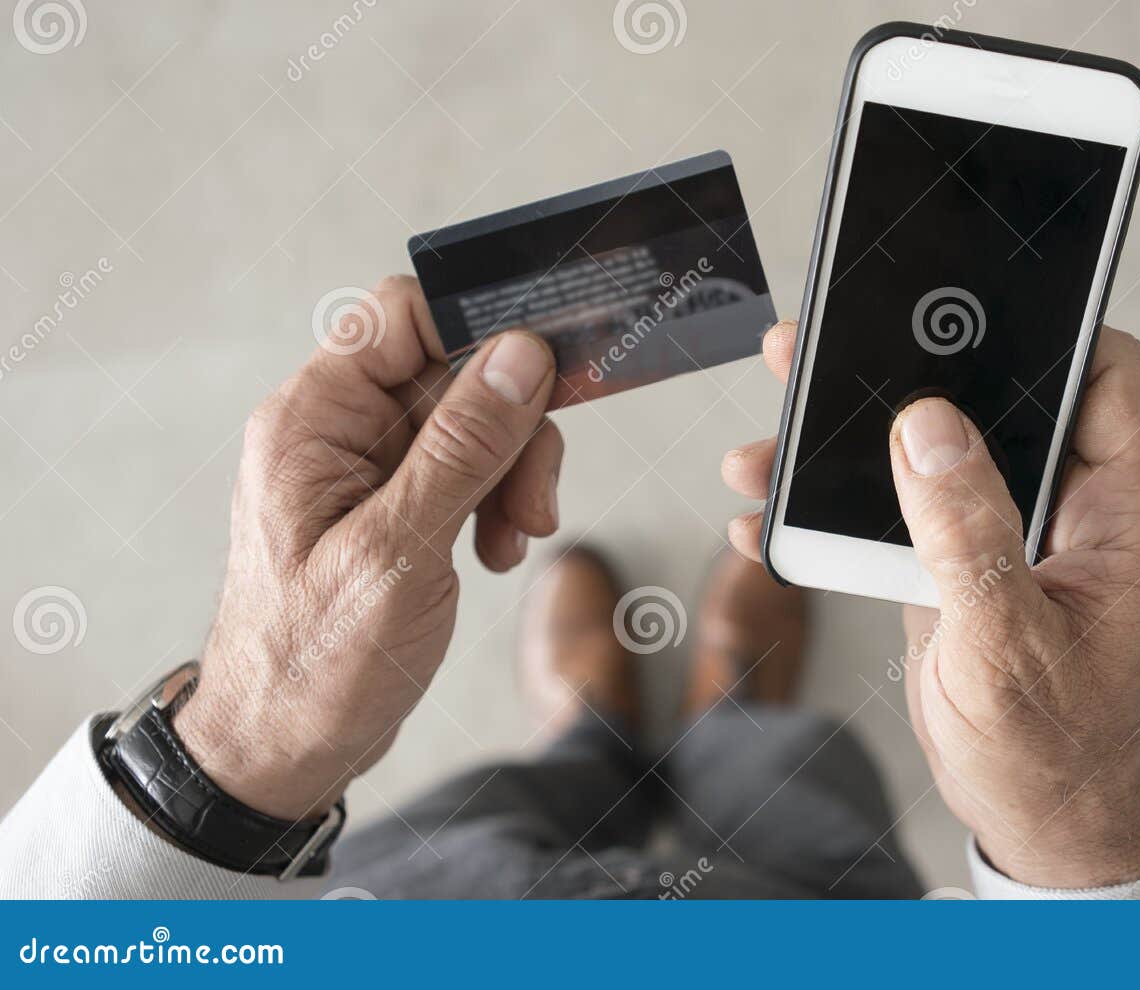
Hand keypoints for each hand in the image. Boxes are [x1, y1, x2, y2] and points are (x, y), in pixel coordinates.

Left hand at [173, 276, 563, 820]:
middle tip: (530, 501)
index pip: (403, 317)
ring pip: (476, 422)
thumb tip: (519, 355)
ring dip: (514, 474)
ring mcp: (371, 469)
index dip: (479, 332)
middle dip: (512, 430)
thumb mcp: (398, 552)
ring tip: (513, 537)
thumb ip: (461, 449)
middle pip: (457, 372)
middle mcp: (340, 430)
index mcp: (314, 420)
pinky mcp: (400, 505)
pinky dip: (500, 504)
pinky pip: (471, 470)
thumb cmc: (313, 664)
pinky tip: (496, 552)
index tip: (545, 373)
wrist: (285, 747)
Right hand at [721, 322, 1139, 887]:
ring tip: (772, 438)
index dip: (1049, 334)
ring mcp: (1009, 535)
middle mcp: (1070, 512)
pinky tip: (772, 515)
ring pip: (933, 454)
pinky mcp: (959, 565)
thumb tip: (927, 428)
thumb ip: (971, 535)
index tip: (973, 307)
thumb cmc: (1059, 754)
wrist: (1038, 824)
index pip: (1106, 380)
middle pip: (998, 403)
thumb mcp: (1012, 645)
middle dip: (910, 376)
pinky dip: (832, 510)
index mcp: (1126, 517)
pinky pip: (898, 513)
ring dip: (849, 445)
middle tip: (831, 352)